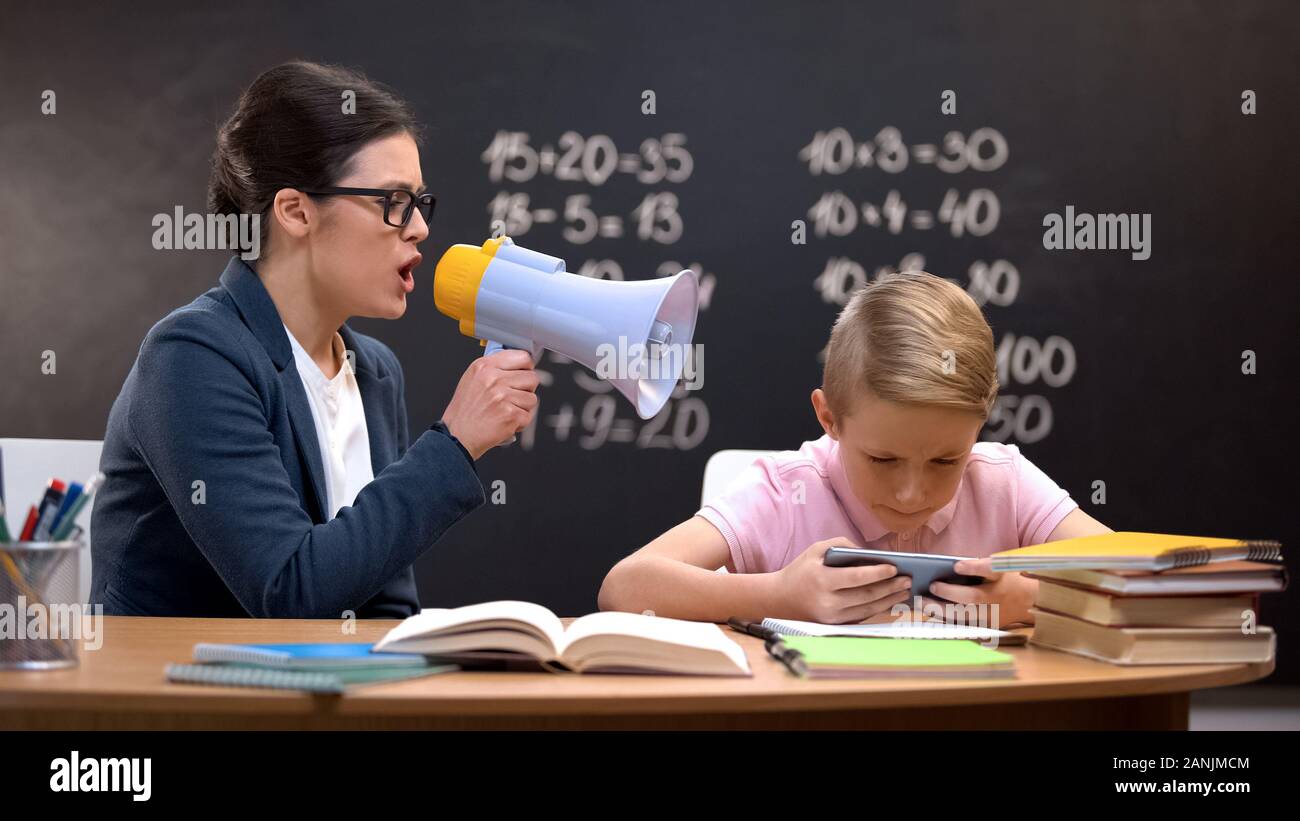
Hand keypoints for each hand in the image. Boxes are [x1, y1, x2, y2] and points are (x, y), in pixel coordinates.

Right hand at [440, 350, 539, 459]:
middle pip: (532, 378)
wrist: (457, 436)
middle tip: (512, 398)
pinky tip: (504, 422)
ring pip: (532, 398)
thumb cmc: (465, 411)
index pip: (523, 357)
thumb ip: (495, 368)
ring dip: (522, 408)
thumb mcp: (472, 379)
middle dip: (526, 390)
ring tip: (505, 411)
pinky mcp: (510, 415)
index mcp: (484, 366)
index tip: (523, 375)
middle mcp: (493, 379)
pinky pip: (528, 416)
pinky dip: (519, 423)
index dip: (526, 368)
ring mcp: (502, 397)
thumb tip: (519, 364)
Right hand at [770, 538, 913, 623]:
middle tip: (908, 579)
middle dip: (890, 587)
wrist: (780, 600)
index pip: (856, 578)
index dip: (877, 573)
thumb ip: (841, 545)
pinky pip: (862, 616)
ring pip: (868, 609)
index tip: (895, 567)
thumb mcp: (815, 550)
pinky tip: (890, 600)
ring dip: (889, 600)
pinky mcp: (836, 625)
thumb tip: (869, 554)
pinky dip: (878, 608)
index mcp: (822, 581)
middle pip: (866, 595)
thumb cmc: (801, 570)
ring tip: (904, 591)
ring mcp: (832, 617)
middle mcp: (828, 602)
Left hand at [926, 558, 1037, 627]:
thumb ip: (979, 567)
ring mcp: (993, 614)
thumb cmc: (1007, 580)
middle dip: (950, 593)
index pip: (989, 570)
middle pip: (973, 597)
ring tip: (922, 602)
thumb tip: (947, 569)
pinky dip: (946, 619)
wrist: (1031, 602)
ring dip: (941, 609)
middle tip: (932, 586)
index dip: (973, 568)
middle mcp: (997, 597)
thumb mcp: (1000, 568)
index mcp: (1001, 577)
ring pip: (966, 615)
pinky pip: (963, 624)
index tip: (956, 566)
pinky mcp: (987, 626)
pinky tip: (929, 613)